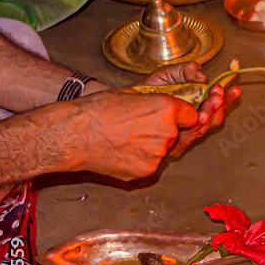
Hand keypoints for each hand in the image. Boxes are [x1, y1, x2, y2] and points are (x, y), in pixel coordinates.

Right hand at [55, 91, 198, 180]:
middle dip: (166, 131)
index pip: (191, 115)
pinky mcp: (145, 170)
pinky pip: (149, 163)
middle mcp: (167, 133)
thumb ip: (155, 102)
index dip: (182, 116)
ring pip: (163, 150)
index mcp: (166, 110)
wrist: (72, 135)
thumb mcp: (130, 94)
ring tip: (125, 138)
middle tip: (140, 127)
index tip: (174, 116)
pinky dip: (139, 158)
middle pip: (178, 134)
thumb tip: (166, 106)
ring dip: (151, 145)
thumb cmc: (96, 111)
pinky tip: (121, 150)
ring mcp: (156, 155)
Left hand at [138, 62, 239, 156]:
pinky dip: (196, 126)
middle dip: (218, 106)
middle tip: (219, 93)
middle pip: (214, 119)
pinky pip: (189, 137)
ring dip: (210, 114)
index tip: (234, 88)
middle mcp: (193, 122)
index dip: (227, 98)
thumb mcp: (170, 73)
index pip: (217, 106)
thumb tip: (202, 76)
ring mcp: (184, 135)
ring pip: (204, 128)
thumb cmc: (149, 90)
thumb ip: (188, 70)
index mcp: (197, 106)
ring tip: (212, 101)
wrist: (126, 102)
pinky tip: (200, 115)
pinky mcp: (173, 146)